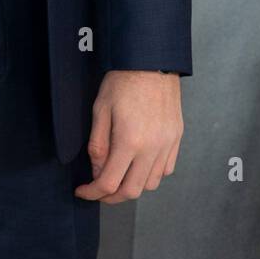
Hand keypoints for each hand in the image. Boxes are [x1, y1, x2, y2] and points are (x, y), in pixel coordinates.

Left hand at [74, 70, 183, 203]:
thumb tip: (97, 171)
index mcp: (129, 141)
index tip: (83, 191)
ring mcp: (167, 144)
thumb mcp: (100, 109)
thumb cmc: (123, 80)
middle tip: (98, 191)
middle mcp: (152, 148)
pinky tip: (138, 166)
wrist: (152, 61)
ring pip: (151, 184)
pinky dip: (150, 175)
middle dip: (111, 197)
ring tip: (118, 176)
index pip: (108, 182)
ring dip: (132, 187)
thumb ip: (97, 144)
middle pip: (132, 191)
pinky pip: (166, 170)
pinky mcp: (176, 138)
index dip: (92, 192)